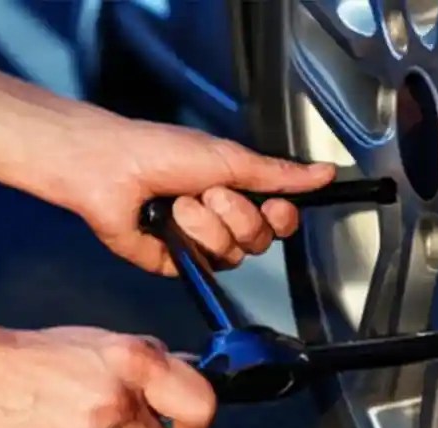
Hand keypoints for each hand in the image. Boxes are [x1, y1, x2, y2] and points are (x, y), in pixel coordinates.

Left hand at [69, 120, 336, 274]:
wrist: (113, 169)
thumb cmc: (162, 152)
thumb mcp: (230, 158)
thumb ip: (279, 174)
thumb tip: (325, 173)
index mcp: (238, 192)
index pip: (279, 221)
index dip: (282, 218)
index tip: (276, 206)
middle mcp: (222, 221)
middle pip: (259, 240)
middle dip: (238, 215)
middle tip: (211, 192)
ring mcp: (199, 244)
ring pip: (233, 254)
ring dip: (209, 224)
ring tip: (182, 202)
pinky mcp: (177, 263)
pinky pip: (203, 266)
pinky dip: (188, 240)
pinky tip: (169, 221)